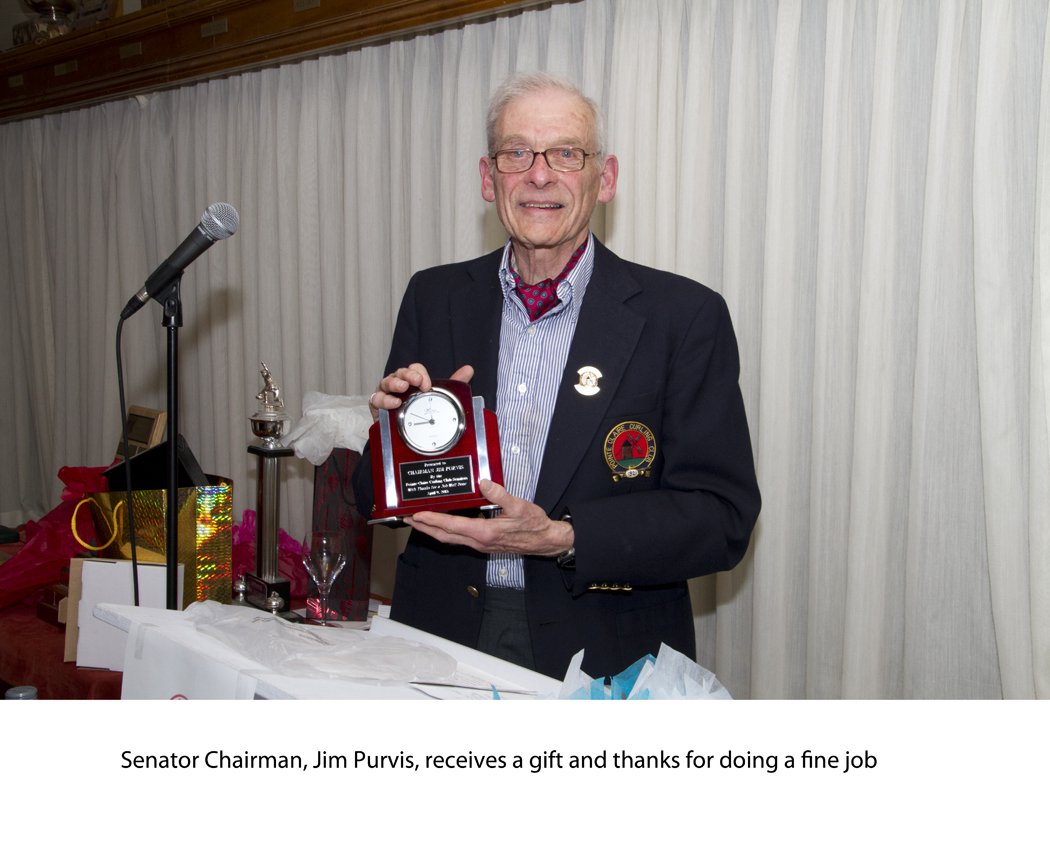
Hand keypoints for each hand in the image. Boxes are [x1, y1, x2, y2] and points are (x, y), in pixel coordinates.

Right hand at [367, 363, 473, 420]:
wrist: (404, 437)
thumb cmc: (418, 413)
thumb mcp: (438, 398)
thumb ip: (453, 384)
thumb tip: (468, 369)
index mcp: (412, 381)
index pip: (414, 370)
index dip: (419, 373)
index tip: (426, 383)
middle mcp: (399, 385)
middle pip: (400, 373)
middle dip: (408, 376)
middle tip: (416, 381)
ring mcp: (387, 394)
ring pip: (386, 382)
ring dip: (394, 384)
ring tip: (402, 388)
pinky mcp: (377, 406)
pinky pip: (376, 399)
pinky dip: (384, 400)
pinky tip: (394, 403)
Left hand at [405, 480, 573, 556]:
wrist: (545, 541)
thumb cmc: (534, 525)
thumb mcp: (519, 506)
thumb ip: (499, 494)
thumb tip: (483, 483)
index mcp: (485, 532)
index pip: (452, 526)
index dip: (432, 520)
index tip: (417, 515)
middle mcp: (479, 541)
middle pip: (445, 536)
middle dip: (424, 528)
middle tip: (408, 520)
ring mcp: (481, 544)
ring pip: (450, 539)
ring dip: (433, 531)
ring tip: (419, 522)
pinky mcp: (484, 543)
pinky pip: (459, 539)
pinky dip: (446, 532)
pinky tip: (443, 525)